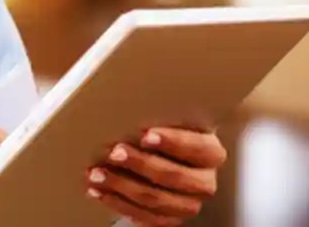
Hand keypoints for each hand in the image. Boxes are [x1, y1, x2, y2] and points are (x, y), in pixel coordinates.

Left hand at [84, 127, 226, 225]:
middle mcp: (205, 181)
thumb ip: (160, 113)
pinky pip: (147, 219)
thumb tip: (130, 94)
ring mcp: (189, 203)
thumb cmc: (166, 131)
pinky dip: (120, 205)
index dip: (172, 142)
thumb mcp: (170, 118)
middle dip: (140, 164)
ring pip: (157, 200)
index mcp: (211, 152)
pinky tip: (102, 192)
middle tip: (114, 153)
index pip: (197, 147)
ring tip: (97, 174)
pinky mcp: (171, 219)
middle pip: (174, 176)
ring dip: (123, 187)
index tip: (146, 135)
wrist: (168, 155)